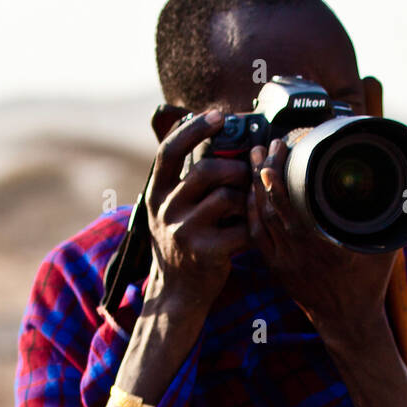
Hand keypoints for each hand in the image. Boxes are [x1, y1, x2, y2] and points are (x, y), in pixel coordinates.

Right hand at [145, 109, 252, 315]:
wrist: (177, 291)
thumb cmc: (182, 241)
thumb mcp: (169, 207)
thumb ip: (181, 176)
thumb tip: (202, 130)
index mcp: (156, 193)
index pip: (169, 150)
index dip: (195, 128)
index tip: (220, 115)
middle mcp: (165, 210)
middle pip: (205, 170)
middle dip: (234, 168)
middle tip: (246, 174)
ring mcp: (184, 232)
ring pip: (226, 198)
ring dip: (244, 199)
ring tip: (246, 207)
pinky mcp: (205, 253)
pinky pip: (240, 228)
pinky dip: (250, 227)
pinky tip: (248, 231)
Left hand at [246, 138, 397, 334]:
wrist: (349, 323)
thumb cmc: (368, 285)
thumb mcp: (385, 249)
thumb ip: (391, 217)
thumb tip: (406, 187)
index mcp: (321, 248)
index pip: (289, 210)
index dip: (276, 181)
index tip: (274, 154)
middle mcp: (296, 255)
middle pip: (269, 208)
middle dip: (262, 174)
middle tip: (263, 146)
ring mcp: (283, 263)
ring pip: (258, 221)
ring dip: (253, 189)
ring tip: (255, 159)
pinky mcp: (276, 269)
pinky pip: (256, 237)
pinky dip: (252, 212)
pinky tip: (252, 192)